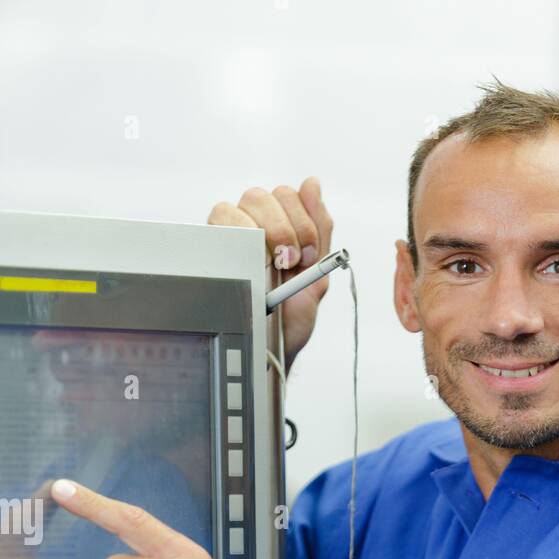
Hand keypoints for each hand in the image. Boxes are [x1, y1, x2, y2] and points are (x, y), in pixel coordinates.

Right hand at [207, 180, 333, 369]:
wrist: (270, 351)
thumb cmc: (290, 317)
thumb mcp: (316, 275)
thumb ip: (320, 228)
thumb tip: (312, 182)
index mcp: (281, 228)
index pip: (288, 195)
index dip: (303, 220)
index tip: (307, 255)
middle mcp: (254, 225)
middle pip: (265, 194)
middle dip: (286, 227)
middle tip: (292, 262)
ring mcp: (232, 233)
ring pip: (245, 201)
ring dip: (267, 229)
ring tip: (274, 263)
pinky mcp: (211, 244)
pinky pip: (220, 216)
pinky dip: (239, 231)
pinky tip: (252, 257)